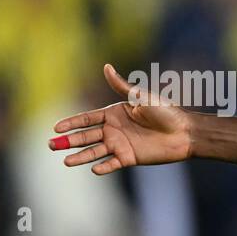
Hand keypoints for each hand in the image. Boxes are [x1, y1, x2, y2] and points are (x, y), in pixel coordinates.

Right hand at [49, 64, 194, 173]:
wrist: (185, 131)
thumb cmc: (166, 111)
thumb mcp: (141, 97)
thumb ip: (121, 86)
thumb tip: (106, 66)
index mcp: (114, 113)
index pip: (87, 119)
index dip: (71, 122)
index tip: (55, 127)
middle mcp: (114, 130)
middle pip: (86, 136)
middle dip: (68, 140)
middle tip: (51, 144)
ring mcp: (121, 144)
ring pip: (95, 151)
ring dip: (80, 156)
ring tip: (64, 161)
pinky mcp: (130, 158)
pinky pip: (113, 163)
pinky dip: (103, 166)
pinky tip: (93, 168)